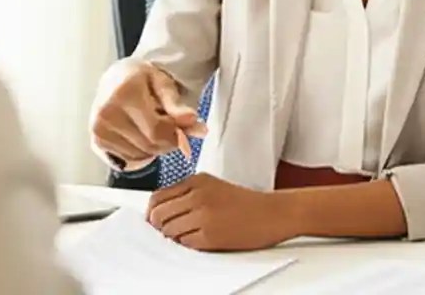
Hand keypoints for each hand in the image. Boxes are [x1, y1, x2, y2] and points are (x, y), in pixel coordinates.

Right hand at [91, 62, 205, 167]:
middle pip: (149, 145)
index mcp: (123, 94)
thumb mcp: (162, 83)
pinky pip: (130, 158)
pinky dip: (143, 151)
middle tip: (172, 125)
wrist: (115, 79)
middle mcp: (106, 113)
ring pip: (141, 155)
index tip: (185, 126)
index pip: (156, 130)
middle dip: (168, 141)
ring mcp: (99, 129)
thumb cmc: (141, 79)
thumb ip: (176, 104)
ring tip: (154, 125)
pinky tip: (142, 133)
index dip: (176, 134)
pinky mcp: (97, 141)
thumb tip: (191, 120)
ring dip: (156, 147)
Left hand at [147, 174, 295, 251]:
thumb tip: (160, 211)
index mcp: (197, 181)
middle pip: (159, 215)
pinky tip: (201, 239)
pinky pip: (185, 243)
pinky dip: (188, 244)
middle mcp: (197, 195)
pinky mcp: (210, 235)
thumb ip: (187, 193)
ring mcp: (203, 215)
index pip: (157, 197)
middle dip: (160, 226)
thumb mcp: (213, 186)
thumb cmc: (245, 202)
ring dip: (174, 237)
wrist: (272, 213)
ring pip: (169, 231)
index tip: (154, 220)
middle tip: (169, 231)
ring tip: (190, 234)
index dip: (152, 212)